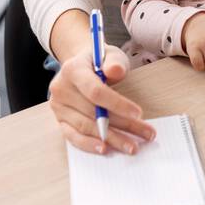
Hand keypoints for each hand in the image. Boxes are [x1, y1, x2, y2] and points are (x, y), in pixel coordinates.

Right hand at [48, 40, 156, 155]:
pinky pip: (73, 137)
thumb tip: (115, 71)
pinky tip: (106, 149)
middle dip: (123, 125)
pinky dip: (89, 145)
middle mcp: (61, 89)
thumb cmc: (99, 61)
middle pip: (93, 112)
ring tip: (132, 146)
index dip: (117, 104)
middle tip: (146, 133)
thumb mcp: (110, 54)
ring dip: (111, 138)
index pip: (95, 91)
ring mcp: (58, 107)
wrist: (81, 65)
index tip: (138, 113)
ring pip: (86, 127)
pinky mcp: (59, 121)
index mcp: (72, 70)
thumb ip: (115, 62)